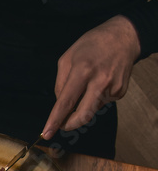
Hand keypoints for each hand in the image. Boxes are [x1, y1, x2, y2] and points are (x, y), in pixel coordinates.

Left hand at [43, 15, 140, 139]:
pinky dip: (94, 98)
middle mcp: (100, 81)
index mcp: (83, 71)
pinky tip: (98, 83)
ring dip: (82, 105)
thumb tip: (60, 104)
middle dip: (70, 124)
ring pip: (90, 109)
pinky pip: (100, 103)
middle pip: (83, 115)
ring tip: (87, 85)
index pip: (66, 102)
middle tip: (62, 124)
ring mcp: (112, 88)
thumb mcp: (67, 58)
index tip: (47, 133)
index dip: (55, 120)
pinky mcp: (120, 92)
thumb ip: (60, 83)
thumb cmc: (91, 45)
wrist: (124, 37)